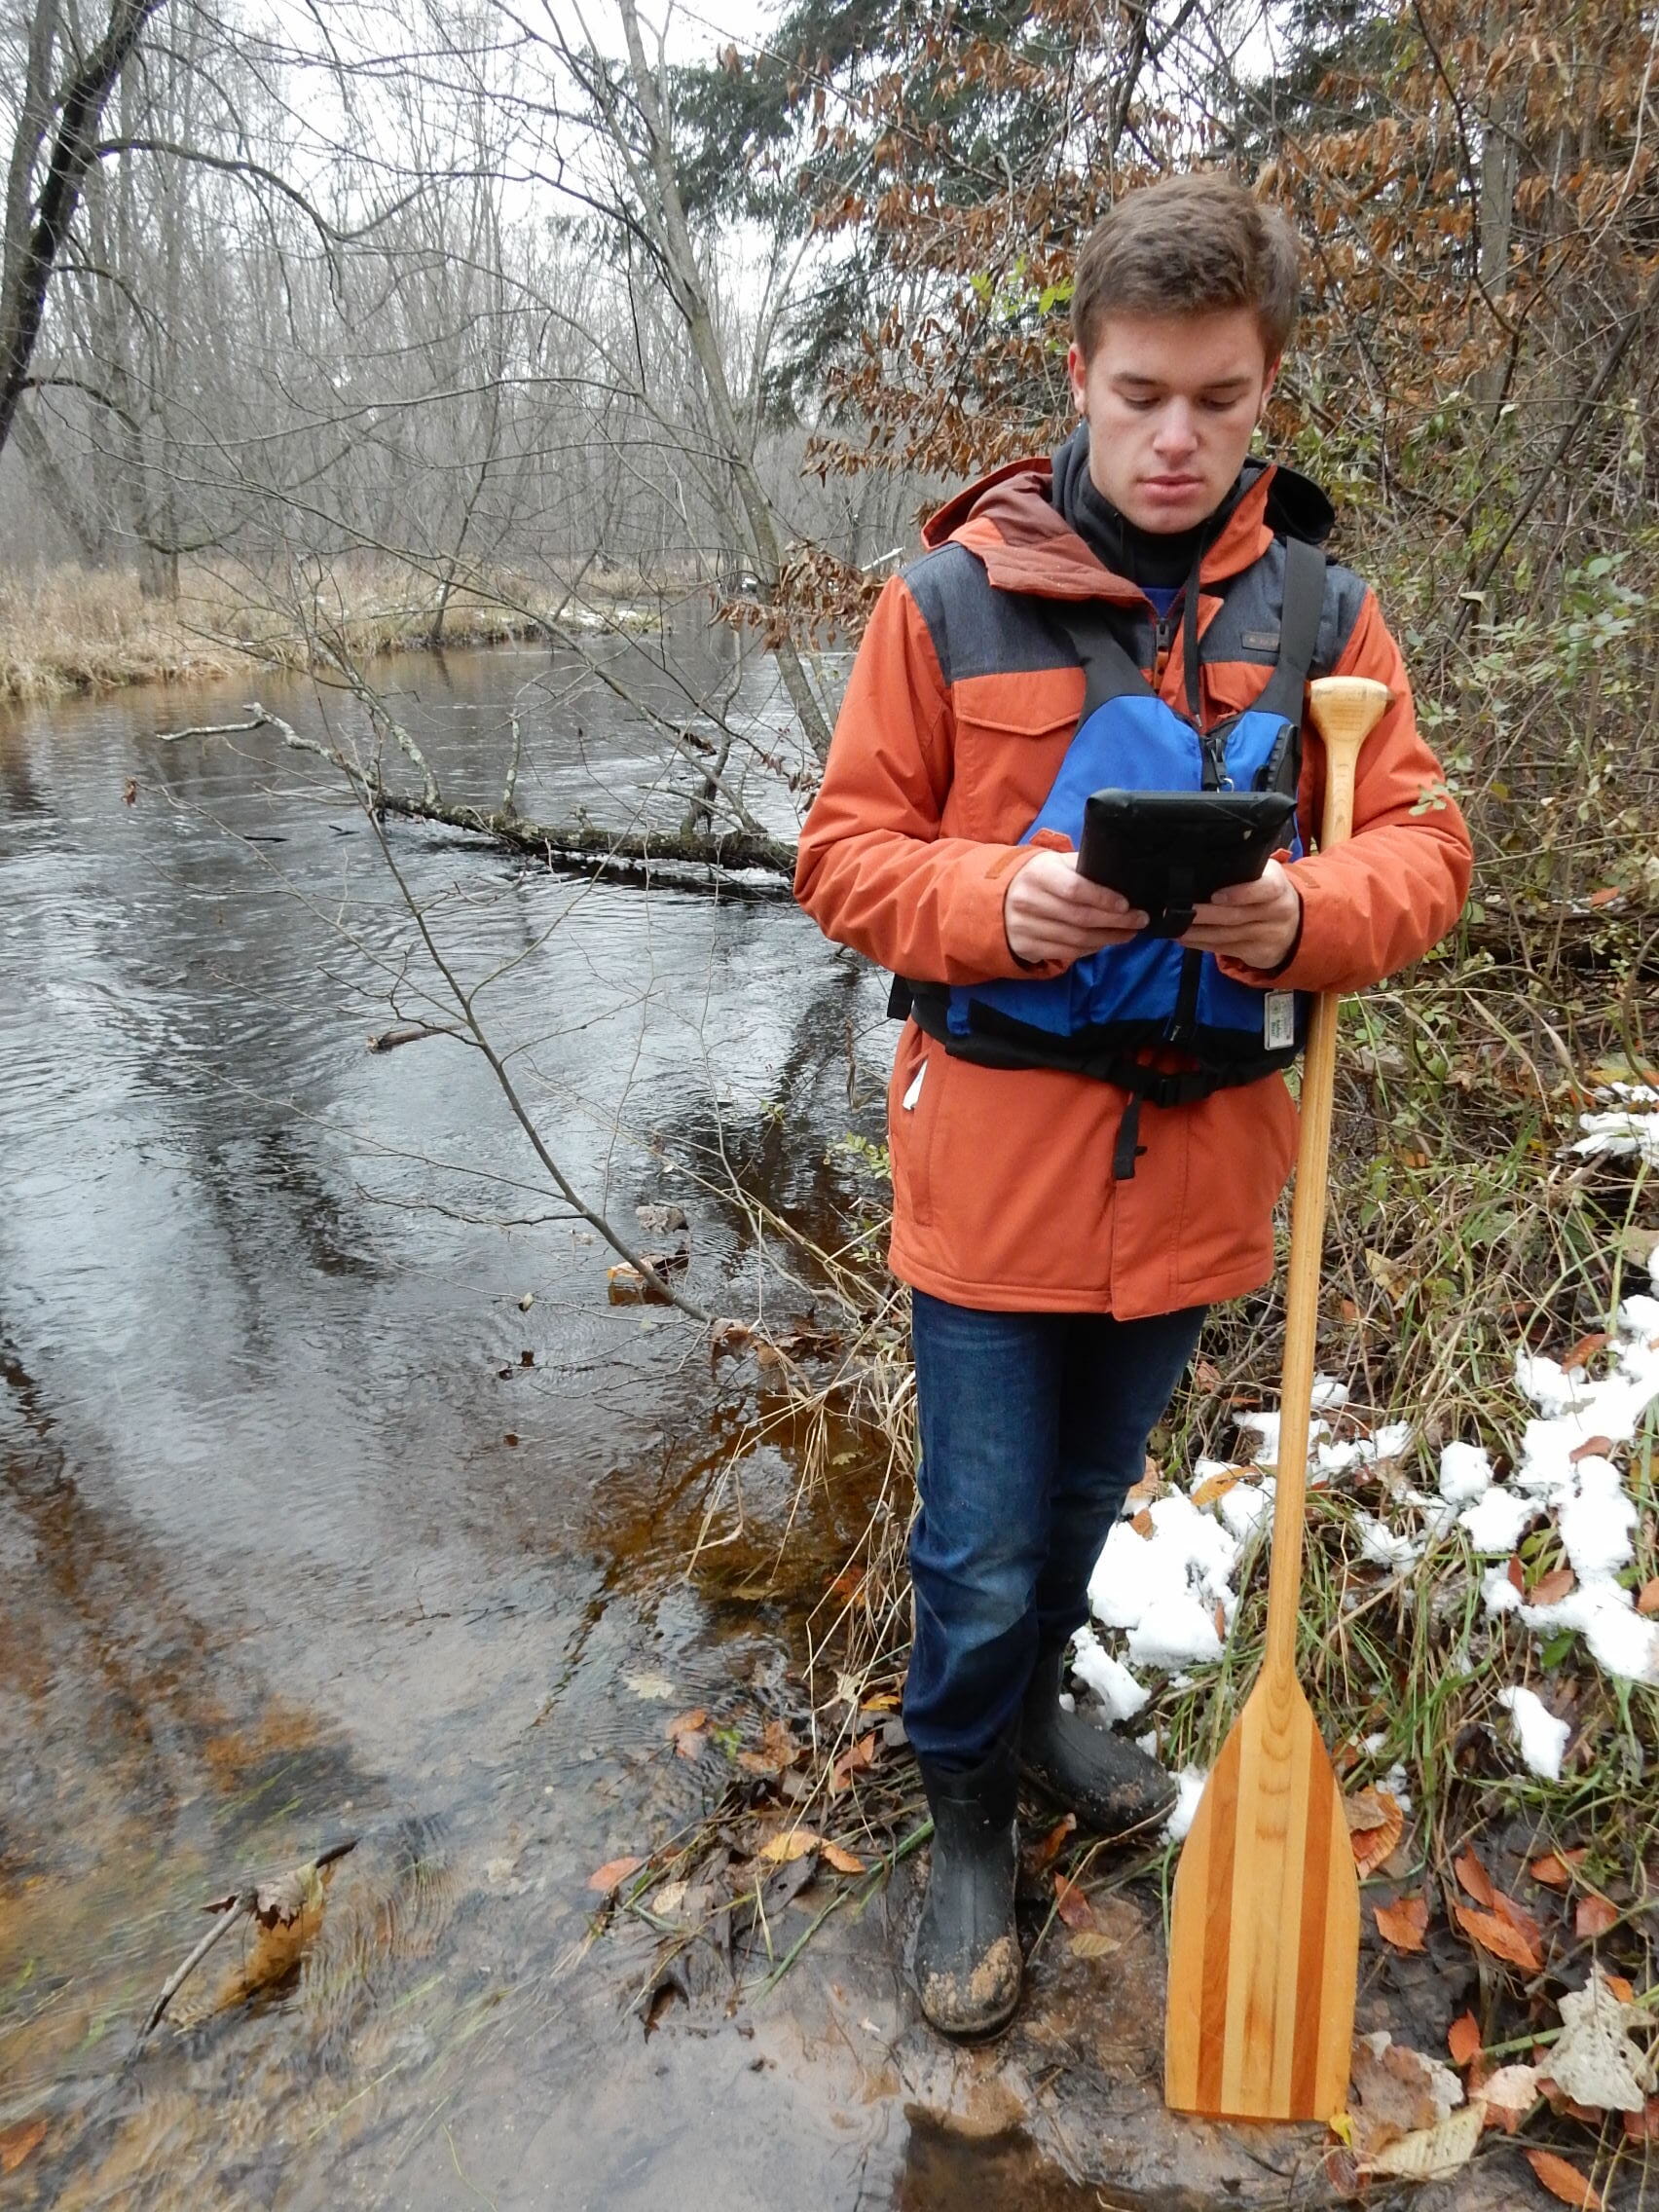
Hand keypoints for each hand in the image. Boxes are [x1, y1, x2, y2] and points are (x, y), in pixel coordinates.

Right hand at [1004, 850, 1147, 964]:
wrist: (1000, 897)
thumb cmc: (1040, 877)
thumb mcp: (1056, 863)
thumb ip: (1084, 868)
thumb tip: (1122, 878)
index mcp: (1038, 874)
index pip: (1075, 889)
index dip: (1103, 899)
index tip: (1127, 904)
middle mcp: (1028, 901)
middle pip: (1080, 918)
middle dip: (1116, 922)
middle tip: (1139, 920)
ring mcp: (1024, 927)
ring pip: (1076, 940)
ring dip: (1108, 939)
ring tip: (1128, 933)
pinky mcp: (1025, 947)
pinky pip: (1066, 953)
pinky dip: (1091, 950)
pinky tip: (1104, 942)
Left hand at [1177, 858, 1301, 970]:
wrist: (1295, 924)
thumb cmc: (1267, 893)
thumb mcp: (1264, 875)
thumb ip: (1242, 871)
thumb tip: (1200, 868)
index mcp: (1276, 886)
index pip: (1264, 889)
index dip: (1240, 893)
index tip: (1214, 896)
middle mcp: (1277, 911)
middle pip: (1235, 915)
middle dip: (1202, 914)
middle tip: (1173, 910)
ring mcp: (1269, 935)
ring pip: (1227, 935)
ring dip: (1196, 932)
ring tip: (1173, 926)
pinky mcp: (1260, 953)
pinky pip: (1226, 950)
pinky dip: (1201, 944)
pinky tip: (1184, 939)